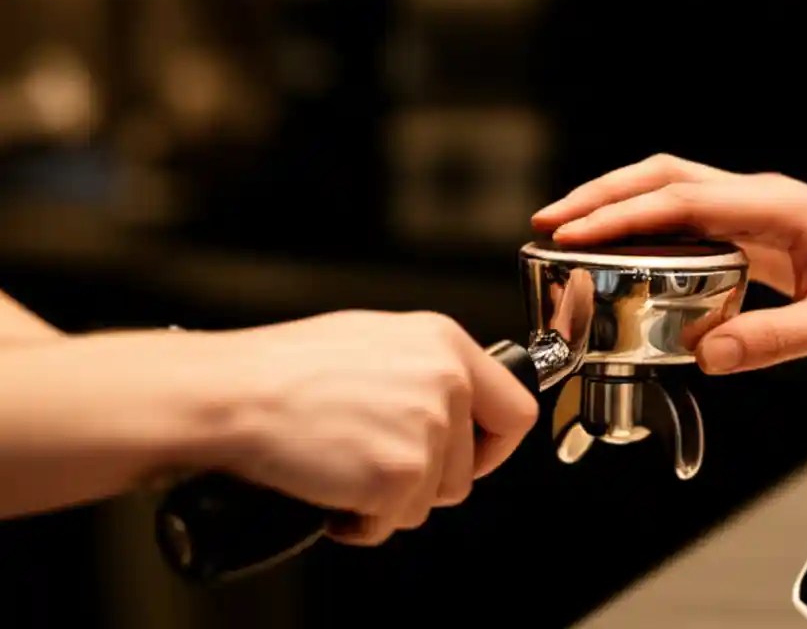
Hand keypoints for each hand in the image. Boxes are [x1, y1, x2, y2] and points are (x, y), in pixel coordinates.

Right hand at [202, 310, 538, 545]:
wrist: (234, 393)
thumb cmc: (284, 369)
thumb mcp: (373, 341)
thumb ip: (423, 369)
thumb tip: (451, 403)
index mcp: (444, 342)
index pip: (515, 409)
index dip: (492, 446)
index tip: (468, 458)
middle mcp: (447, 380)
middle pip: (470, 468)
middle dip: (426, 481)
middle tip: (375, 465)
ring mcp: (427, 427)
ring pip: (434, 499)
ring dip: (391, 500)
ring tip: (343, 468)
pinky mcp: (400, 473)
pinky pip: (394, 522)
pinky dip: (360, 522)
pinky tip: (329, 488)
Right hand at [532, 154, 806, 372]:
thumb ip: (772, 340)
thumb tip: (703, 354)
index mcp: (778, 208)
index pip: (682, 202)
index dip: (621, 216)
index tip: (574, 234)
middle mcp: (762, 198)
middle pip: (664, 177)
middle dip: (603, 195)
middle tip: (550, 223)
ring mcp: (758, 210)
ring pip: (673, 190)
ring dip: (619, 203)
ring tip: (569, 231)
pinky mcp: (757, 229)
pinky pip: (690, 218)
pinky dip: (647, 227)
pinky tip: (623, 253)